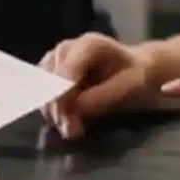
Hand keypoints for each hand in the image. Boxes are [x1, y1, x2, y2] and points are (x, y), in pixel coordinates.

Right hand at [39, 33, 158, 139]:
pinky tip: (69, 117)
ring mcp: (55, 58)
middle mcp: (66, 48)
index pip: (64, 76)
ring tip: (73, 127)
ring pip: (42, 90)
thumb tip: (74, 110)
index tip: (73, 129)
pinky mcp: (50, 71)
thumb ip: (102, 97)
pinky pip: (42, 93)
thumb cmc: (138, 76)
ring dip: (55, 112)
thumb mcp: (130, 87)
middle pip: (48, 84)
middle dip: (59, 112)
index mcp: (88, 45)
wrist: (137, 69)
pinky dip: (53, 108)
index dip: (64, 104)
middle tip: (73, 134)